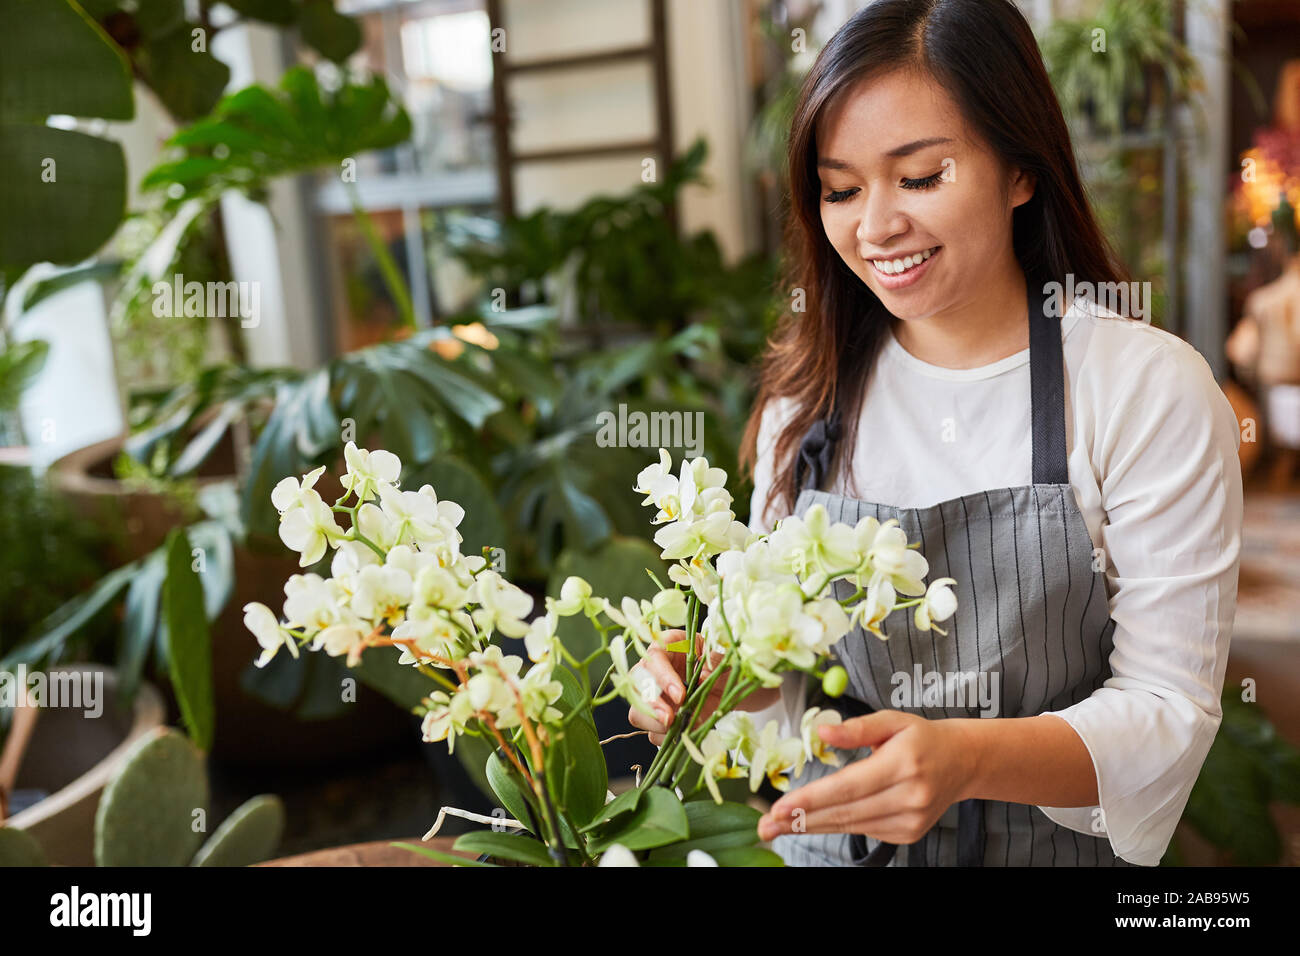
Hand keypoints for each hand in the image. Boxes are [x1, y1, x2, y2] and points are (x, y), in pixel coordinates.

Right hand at [626, 629, 779, 745]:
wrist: (739, 687)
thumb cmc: (731, 665)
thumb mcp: (727, 659)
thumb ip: (716, 664)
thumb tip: (705, 671)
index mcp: (670, 646)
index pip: (654, 658)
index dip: (662, 677)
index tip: (681, 695)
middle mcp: (657, 670)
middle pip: (636, 685)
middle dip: (650, 704)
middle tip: (670, 719)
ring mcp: (657, 697)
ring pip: (638, 711)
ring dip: (653, 724)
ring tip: (677, 729)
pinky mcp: (663, 719)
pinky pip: (653, 732)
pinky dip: (666, 738)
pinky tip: (684, 735)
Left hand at [756, 710, 977, 843]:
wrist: (963, 762)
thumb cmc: (921, 736)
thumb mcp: (891, 720)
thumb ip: (856, 728)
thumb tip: (821, 731)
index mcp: (903, 763)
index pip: (848, 786)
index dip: (812, 799)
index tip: (780, 806)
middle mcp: (909, 796)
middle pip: (844, 812)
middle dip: (801, 820)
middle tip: (765, 825)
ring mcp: (910, 819)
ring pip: (850, 825)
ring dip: (811, 827)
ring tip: (778, 827)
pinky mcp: (909, 833)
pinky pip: (864, 830)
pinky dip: (836, 826)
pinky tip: (813, 822)